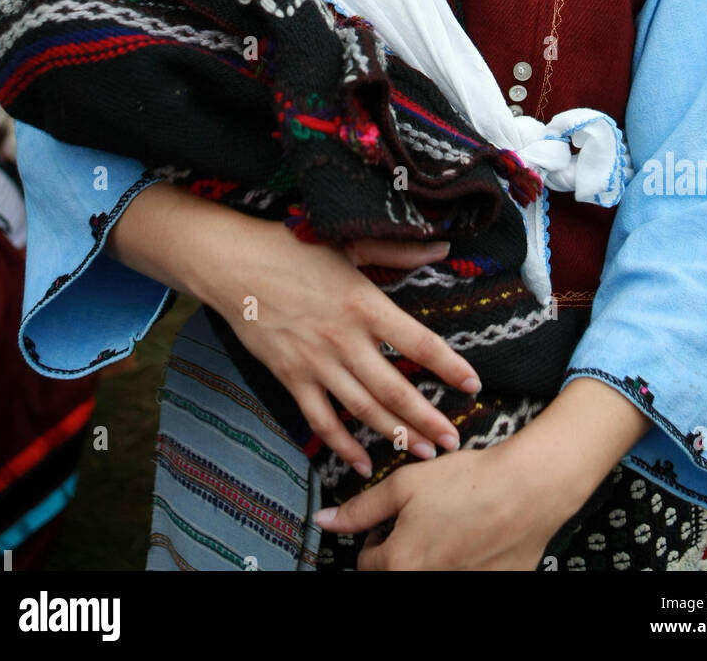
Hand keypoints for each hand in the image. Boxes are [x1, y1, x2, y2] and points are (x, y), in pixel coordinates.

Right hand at [211, 221, 480, 478]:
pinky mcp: (291, 378)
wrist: (234, 265)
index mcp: (364, 304)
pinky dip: (342, 445)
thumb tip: (444, 246)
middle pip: (394, 388)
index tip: (473, 385)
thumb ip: (399, 251)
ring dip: (395, 435)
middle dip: (427, 418)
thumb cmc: (293, 248)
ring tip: (423, 453)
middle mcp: (344, 339)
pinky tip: (362, 462)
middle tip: (454, 440)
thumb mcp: (349, 243)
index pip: (418, 342)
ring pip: (363, 410)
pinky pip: (321, 420)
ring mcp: (316, 363)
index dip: (448, 366)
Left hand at [313, 443, 561, 570]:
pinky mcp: (491, 587)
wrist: (528, 489)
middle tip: (423, 522)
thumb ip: (361, 508)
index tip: (392, 520)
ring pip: (430, 574)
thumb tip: (325, 521)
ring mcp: (461, 587)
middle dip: (402, 551)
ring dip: (432, 557)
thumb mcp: (405, 484)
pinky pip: (465, 575)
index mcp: (400, 563)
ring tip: (450, 527)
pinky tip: (475, 538)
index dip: (376, 536)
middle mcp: (427, 583)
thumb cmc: (470, 482)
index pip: (366, 563)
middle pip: (397, 573)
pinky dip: (464, 561)